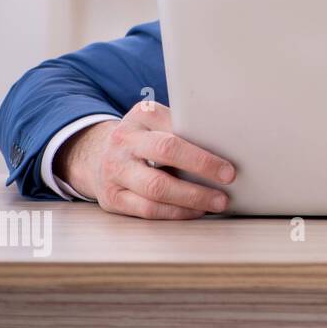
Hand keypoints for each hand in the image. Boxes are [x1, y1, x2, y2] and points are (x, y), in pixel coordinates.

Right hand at [55, 101, 234, 218]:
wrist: (96, 155)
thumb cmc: (143, 139)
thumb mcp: (158, 122)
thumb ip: (184, 129)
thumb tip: (228, 147)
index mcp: (141, 115)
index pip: (176, 128)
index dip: (203, 149)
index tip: (230, 164)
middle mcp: (124, 141)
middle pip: (166, 152)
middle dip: (202, 167)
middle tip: (229, 179)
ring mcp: (115, 171)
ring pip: (157, 187)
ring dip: (193, 198)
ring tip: (218, 202)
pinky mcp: (112, 198)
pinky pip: (148, 209)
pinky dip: (177, 212)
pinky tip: (196, 211)